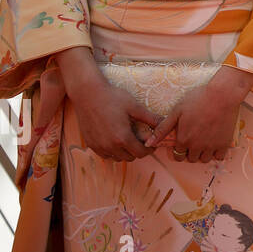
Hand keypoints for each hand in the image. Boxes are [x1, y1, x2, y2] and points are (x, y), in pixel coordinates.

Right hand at [57, 47, 160, 161]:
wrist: (88, 93)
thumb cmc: (112, 98)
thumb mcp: (134, 107)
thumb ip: (150, 118)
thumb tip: (164, 123)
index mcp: (122, 138)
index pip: (140, 153)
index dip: (149, 149)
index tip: (151, 143)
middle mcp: (109, 146)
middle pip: (129, 157)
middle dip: (137, 151)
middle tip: (140, 139)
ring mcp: (98, 146)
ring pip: (116, 158)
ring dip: (124, 152)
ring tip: (128, 139)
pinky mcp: (90, 144)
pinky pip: (105, 155)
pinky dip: (112, 151)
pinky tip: (115, 140)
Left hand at [146, 66, 252, 162]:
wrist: (222, 94)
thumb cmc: (197, 99)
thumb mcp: (177, 111)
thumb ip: (163, 129)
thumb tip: (148, 144)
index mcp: (184, 139)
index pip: (178, 155)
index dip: (179, 149)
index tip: (183, 142)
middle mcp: (197, 146)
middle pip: (191, 159)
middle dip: (190, 152)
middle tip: (194, 141)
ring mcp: (211, 146)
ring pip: (204, 160)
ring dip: (202, 154)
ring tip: (204, 143)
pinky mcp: (224, 143)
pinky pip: (219, 157)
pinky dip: (216, 153)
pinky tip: (215, 143)